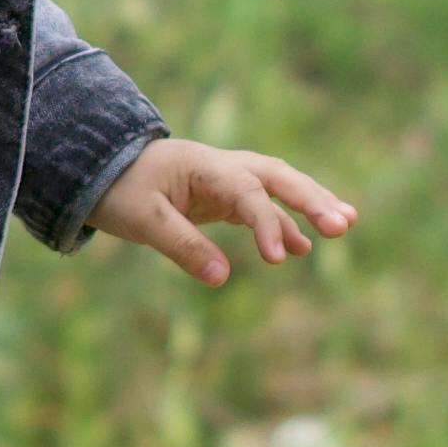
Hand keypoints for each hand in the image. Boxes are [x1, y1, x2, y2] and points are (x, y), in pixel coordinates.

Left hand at [96, 136, 358, 288]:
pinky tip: (305, 248)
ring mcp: (226, 179)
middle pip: (278, 178)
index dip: (267, 224)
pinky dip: (285, 223)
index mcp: (203, 166)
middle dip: (312, 199)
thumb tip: (222, 280)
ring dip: (311, 203)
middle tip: (344, 224)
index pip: (248, 194)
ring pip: (278, 187)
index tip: (279, 260)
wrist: (101, 169)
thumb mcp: (142, 220)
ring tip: (346, 224)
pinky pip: (263, 205)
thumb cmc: (120, 191)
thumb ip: (182, 246)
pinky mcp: (223, 196)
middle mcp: (223, 167)